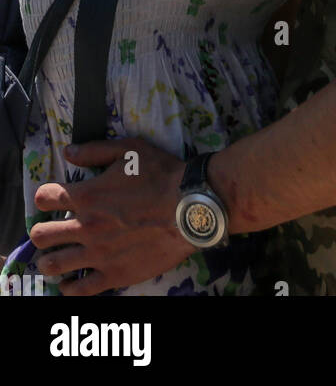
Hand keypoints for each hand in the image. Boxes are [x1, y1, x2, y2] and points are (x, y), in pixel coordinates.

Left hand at [30, 138, 189, 295]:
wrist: (191, 207)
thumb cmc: (162, 175)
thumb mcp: (130, 149)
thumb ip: (95, 150)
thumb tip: (68, 152)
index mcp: (87, 195)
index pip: (43, 197)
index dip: (44, 196)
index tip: (50, 198)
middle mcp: (85, 227)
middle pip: (41, 235)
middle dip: (41, 231)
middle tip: (49, 231)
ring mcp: (98, 254)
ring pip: (53, 265)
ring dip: (48, 260)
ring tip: (54, 258)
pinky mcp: (114, 274)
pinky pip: (79, 290)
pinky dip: (68, 288)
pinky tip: (68, 283)